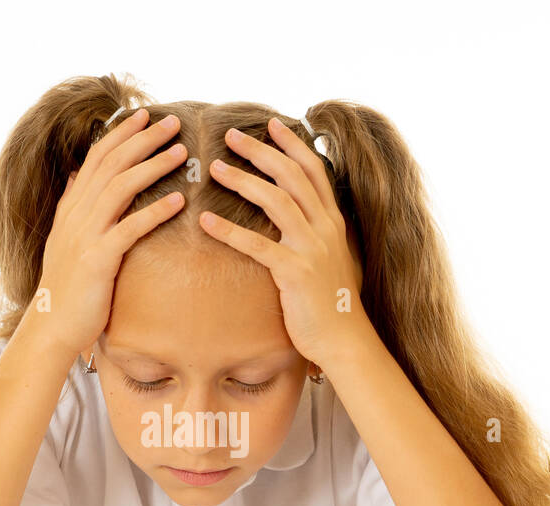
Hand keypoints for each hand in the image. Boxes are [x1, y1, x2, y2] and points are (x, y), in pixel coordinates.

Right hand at [31, 107, 187, 357]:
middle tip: (172, 122)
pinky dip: (154, 212)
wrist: (52, 327)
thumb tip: (76, 175)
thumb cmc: (68, 287)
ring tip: (181, 151)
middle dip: (142, 139)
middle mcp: (76, 216)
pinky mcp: (97, 260)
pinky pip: (129, 229)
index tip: (145, 115)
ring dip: (152, 166)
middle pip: (111, 164)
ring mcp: (84, 236)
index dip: (121, 133)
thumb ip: (72, 206)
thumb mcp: (64, 240)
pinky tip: (179, 201)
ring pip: (120, 188)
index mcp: (71, 208)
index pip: (97, 158)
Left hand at [199, 116, 366, 368]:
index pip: (313, 170)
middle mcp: (325, 228)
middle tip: (230, 136)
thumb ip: (312, 234)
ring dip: (244, 180)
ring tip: (215, 168)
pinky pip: (258, 245)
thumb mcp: (327, 259)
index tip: (270, 124)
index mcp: (332, 221)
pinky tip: (205, 221)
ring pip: (277, 201)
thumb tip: (292, 217)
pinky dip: (230, 230)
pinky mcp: (295, 272)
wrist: (344, 339)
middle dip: (261, 151)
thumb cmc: (329, 303)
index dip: (292, 144)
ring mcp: (312, 248)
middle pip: (292, 176)